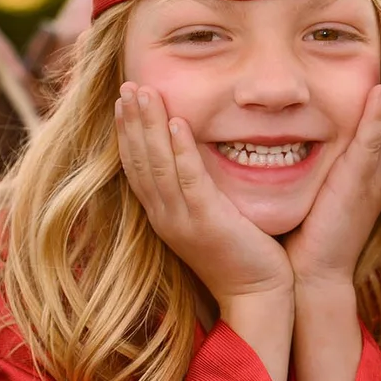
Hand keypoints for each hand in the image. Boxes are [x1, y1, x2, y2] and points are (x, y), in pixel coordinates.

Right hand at [114, 82, 294, 311]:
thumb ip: (198, 190)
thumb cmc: (238, 255)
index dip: (128, 132)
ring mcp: (183, 219)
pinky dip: (180, 149)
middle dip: (132, 120)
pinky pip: (189, 179)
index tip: (124, 100)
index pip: (136, 166)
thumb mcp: (209, 218)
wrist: (255, 295)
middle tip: (127, 84)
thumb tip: (196, 157)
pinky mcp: (207, 221)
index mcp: (163, 215)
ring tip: (144, 92)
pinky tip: (178, 122)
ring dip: (150, 125)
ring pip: (158, 164)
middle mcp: (165, 215)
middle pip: (139, 160)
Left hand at [283, 41, 380, 290]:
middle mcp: (377, 169)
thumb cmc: (307, 233)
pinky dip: (380, 117)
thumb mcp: (315, 185)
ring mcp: (372, 178)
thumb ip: (311, 158)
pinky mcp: (359, 188)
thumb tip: (286, 129)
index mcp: (367, 168)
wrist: (310, 275)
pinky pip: (373, 145)